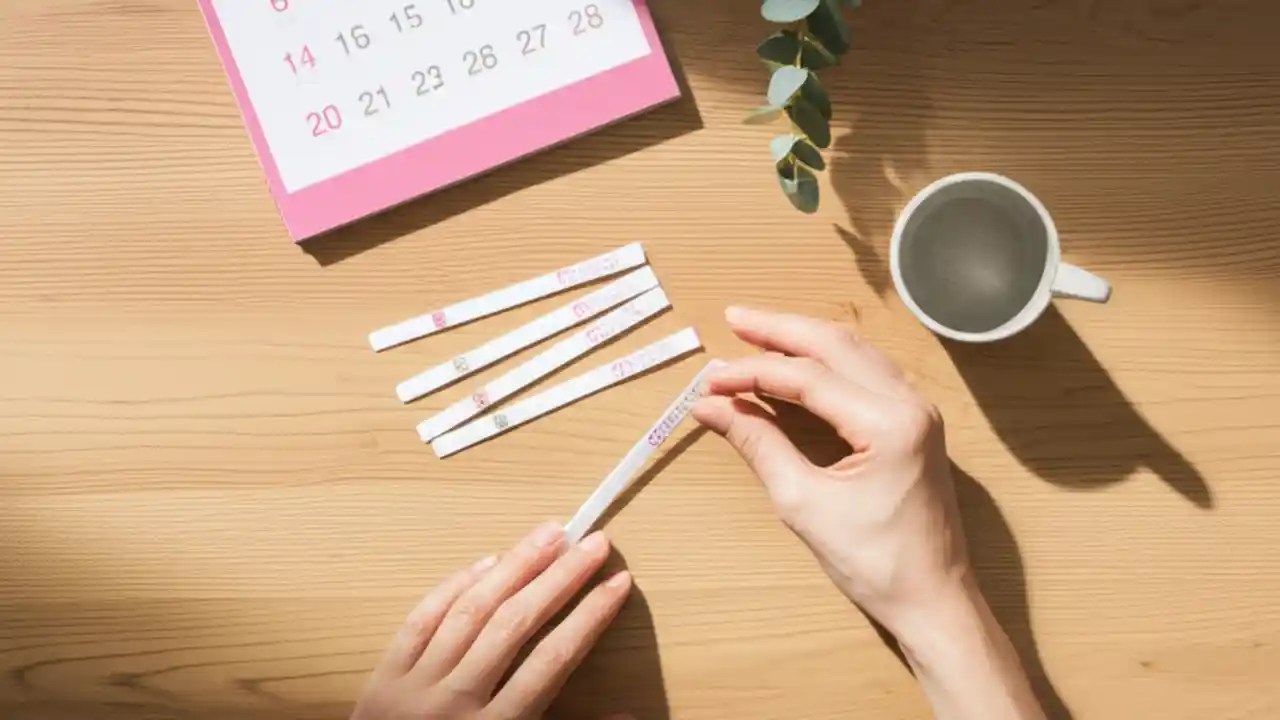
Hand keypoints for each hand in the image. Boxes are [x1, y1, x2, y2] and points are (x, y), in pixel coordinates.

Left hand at [352, 523, 630, 719]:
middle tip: (594, 542)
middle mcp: (455, 703)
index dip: (589, 617)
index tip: (618, 581)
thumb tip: (632, 714)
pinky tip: (487, 561)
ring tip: (549, 533)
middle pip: (515, 625)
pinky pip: (422, 620)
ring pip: (469, 612)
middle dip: (560, 579)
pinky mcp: (383, 677)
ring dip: (514, 566)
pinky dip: (455, 587)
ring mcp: (414, 687)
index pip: (553, 661)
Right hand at [693, 306, 967, 631]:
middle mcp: (911, 403)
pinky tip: (798, 363)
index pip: (808, 376)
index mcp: (889, 423)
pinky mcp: (916, 423)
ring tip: (758, 334)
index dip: (753, 372)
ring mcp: (919, 410)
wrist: (934, 600)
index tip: (710, 380)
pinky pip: (867, 373)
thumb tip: (711, 407)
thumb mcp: (803, 502)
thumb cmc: (873, 562)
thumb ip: (758, 444)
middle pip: (836, 345)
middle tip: (733, 319)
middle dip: (780, 330)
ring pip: (855, 352)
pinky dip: (828, 362)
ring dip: (805, 340)